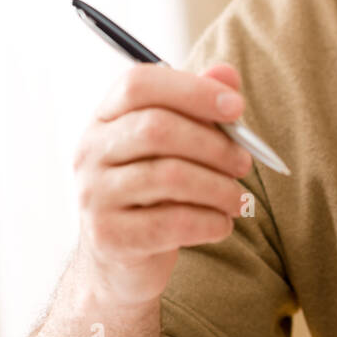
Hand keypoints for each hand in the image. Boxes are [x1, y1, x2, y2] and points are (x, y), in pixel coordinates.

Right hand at [73, 61, 252, 306]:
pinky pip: (172, 222)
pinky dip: (210, 222)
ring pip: (169, 176)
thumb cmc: (156, 192)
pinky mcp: (110, 237)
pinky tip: (222, 224)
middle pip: (157, 129)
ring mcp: (94, 195)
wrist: (120, 261)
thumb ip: (200, 106)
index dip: (193, 90)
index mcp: (105, 118)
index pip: (139, 84)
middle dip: (214, 145)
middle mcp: (90, 151)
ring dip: (219, 187)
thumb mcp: (178, 145)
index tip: (237, 107)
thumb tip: (227, 75)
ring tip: (238, 199)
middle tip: (245, 162)